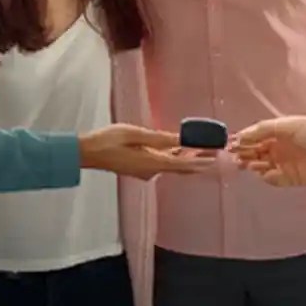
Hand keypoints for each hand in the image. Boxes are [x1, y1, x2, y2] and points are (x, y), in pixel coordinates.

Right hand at [79, 124, 214, 179]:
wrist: (88, 153)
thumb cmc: (108, 141)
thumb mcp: (135, 134)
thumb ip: (160, 138)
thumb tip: (181, 140)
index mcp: (152, 163)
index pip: (183, 164)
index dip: (202, 161)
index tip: (217, 158)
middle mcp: (151, 171)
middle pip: (181, 167)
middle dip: (199, 160)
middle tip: (217, 152)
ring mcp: (145, 171)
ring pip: (173, 165)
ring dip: (188, 158)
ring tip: (205, 149)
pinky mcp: (140, 168)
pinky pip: (164, 164)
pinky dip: (176, 157)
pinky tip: (182, 149)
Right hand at [229, 117, 305, 185]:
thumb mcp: (290, 125)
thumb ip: (265, 129)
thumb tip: (241, 135)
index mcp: (279, 132)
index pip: (255, 137)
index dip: (243, 140)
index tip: (230, 144)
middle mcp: (280, 147)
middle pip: (255, 152)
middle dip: (244, 154)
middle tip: (236, 157)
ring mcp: (286, 163)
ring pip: (262, 167)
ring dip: (253, 166)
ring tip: (249, 165)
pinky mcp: (293, 178)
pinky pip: (274, 180)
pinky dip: (267, 178)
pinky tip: (265, 173)